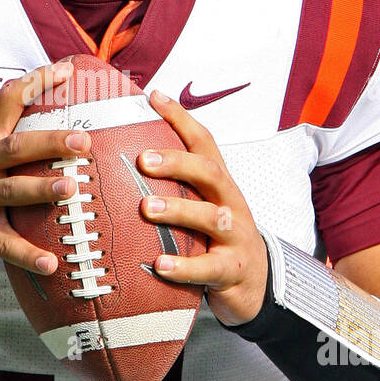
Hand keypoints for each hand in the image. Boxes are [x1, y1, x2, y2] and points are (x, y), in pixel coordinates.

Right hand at [0, 62, 89, 280]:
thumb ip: (15, 147)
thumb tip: (69, 130)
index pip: (7, 101)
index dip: (36, 82)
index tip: (67, 69)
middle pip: (14, 147)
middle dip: (49, 142)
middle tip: (83, 141)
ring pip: (8, 191)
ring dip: (41, 189)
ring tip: (71, 190)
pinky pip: (2, 245)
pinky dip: (27, 254)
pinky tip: (51, 263)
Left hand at [137, 90, 267, 326]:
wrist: (255, 283)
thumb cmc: (215, 237)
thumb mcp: (201, 204)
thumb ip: (174, 183)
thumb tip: (124, 156)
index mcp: (219, 183)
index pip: (204, 142)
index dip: (181, 118)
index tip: (153, 97)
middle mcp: (231, 202)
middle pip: (210, 173)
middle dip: (178, 163)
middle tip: (142, 160)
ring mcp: (235, 236)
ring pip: (212, 218)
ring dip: (179, 210)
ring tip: (147, 208)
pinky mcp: (232, 270)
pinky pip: (209, 268)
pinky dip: (184, 266)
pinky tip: (160, 264)